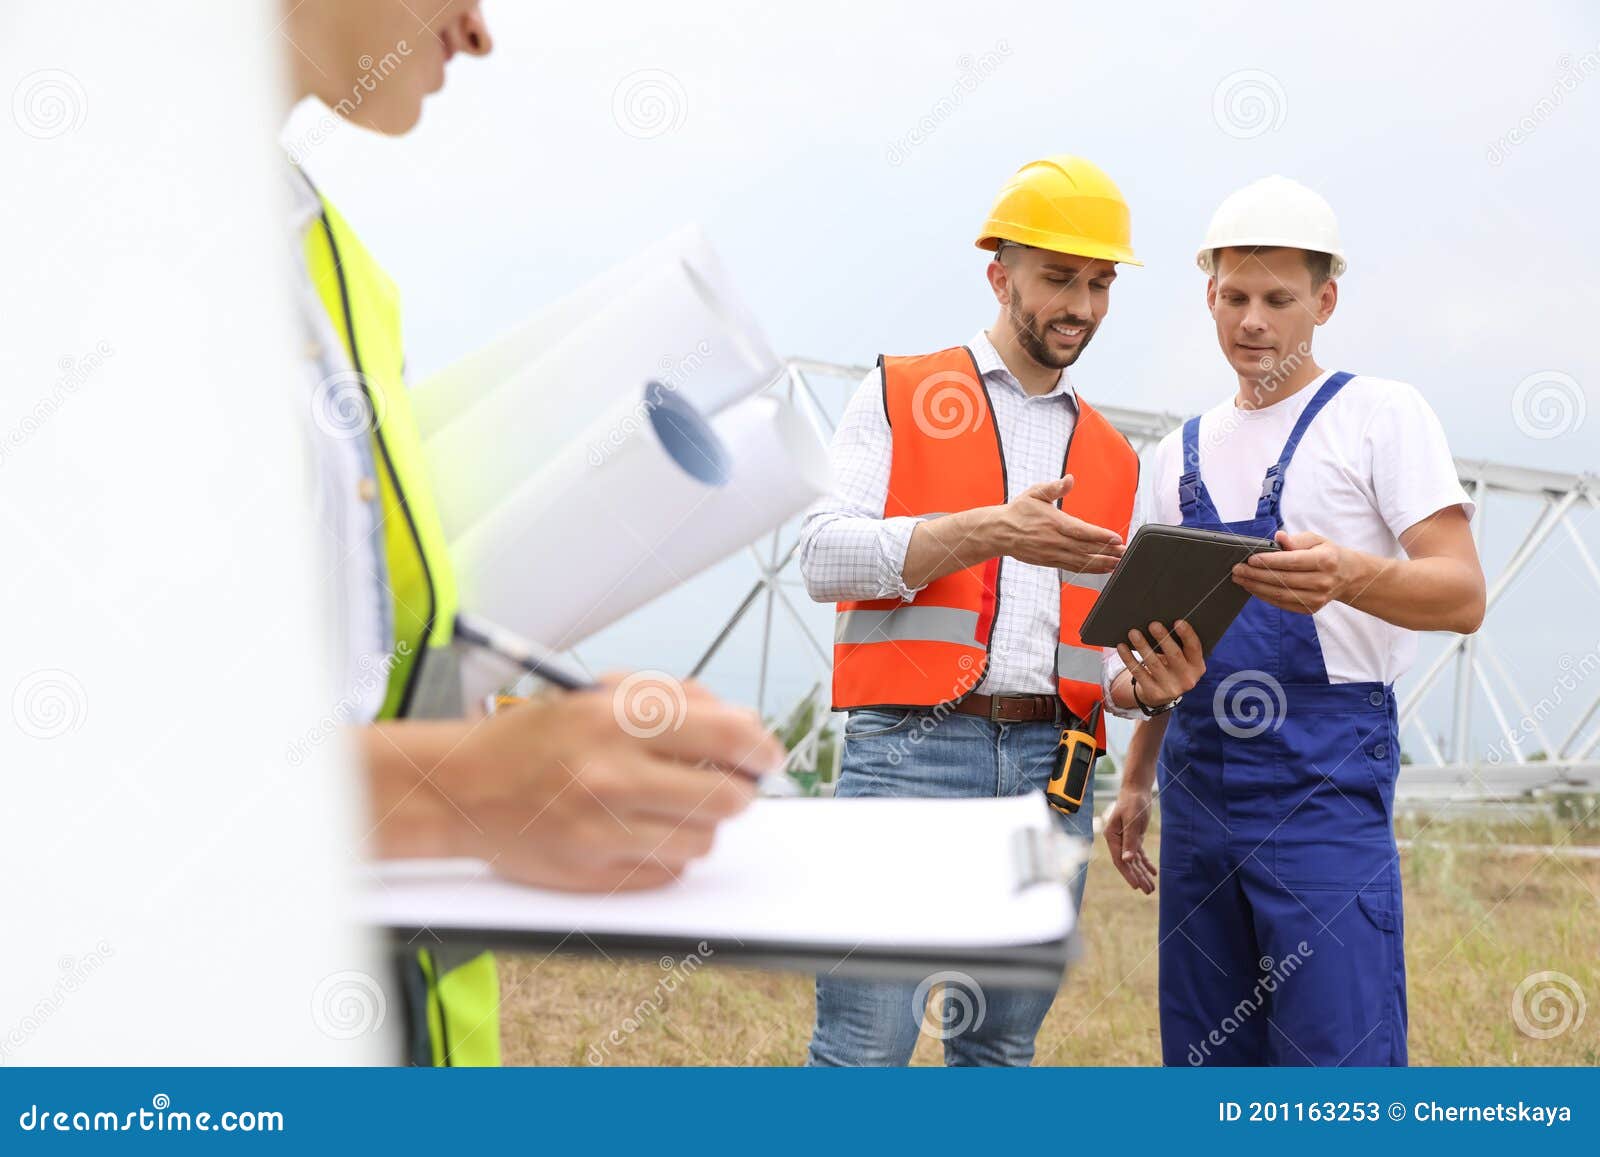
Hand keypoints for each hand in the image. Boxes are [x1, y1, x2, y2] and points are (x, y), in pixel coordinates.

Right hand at [429, 676, 780, 890]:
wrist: (460, 788)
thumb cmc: (535, 738)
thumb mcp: (599, 695)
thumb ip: (675, 700)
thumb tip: (745, 728)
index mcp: (616, 718)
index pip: (726, 736)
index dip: (761, 748)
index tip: (767, 755)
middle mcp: (611, 773)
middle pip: (726, 797)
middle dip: (739, 791)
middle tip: (730, 785)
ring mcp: (602, 829)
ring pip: (703, 840)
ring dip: (701, 824)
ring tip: (672, 807)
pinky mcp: (592, 874)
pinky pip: (669, 872)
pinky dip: (669, 855)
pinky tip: (644, 832)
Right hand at [988, 474, 1124, 573]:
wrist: (999, 532)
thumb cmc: (1018, 511)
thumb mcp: (1035, 493)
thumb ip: (1054, 487)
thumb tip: (1069, 480)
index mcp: (1054, 522)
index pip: (1081, 530)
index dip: (1100, 536)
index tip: (1116, 538)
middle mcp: (1054, 540)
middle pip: (1085, 548)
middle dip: (1107, 551)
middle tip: (1124, 552)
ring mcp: (1052, 553)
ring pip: (1081, 561)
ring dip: (1101, 563)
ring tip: (1118, 563)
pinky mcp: (1050, 562)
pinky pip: (1073, 567)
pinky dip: (1089, 569)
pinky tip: (1102, 569)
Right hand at [1102, 787, 1156, 892]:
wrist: (1137, 789)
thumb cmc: (1132, 802)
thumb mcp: (1132, 821)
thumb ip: (1130, 840)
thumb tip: (1127, 861)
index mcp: (1112, 837)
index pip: (1119, 860)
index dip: (1128, 874)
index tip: (1136, 886)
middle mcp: (1116, 840)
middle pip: (1127, 863)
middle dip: (1138, 877)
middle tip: (1148, 891)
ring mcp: (1125, 839)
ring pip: (1134, 860)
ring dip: (1143, 873)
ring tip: (1152, 887)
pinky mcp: (1134, 836)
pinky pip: (1139, 853)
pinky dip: (1146, 863)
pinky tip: (1153, 872)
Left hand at [1114, 619, 1204, 705]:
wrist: (1162, 696)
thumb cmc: (1173, 667)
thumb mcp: (1183, 660)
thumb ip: (1179, 646)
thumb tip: (1161, 623)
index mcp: (1197, 666)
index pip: (1194, 648)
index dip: (1187, 634)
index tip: (1177, 621)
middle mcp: (1187, 679)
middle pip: (1174, 655)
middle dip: (1163, 638)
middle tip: (1153, 624)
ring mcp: (1170, 688)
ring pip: (1153, 663)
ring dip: (1142, 646)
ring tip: (1133, 633)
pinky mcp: (1153, 692)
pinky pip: (1138, 672)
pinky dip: (1129, 658)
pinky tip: (1122, 647)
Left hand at [1231, 530, 1353, 613]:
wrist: (1346, 575)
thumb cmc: (1326, 554)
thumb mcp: (1316, 540)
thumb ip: (1296, 539)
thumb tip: (1279, 538)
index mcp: (1325, 561)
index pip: (1292, 561)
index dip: (1269, 561)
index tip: (1250, 559)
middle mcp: (1322, 581)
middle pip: (1283, 579)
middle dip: (1256, 575)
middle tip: (1237, 569)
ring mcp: (1317, 598)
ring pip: (1280, 594)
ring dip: (1256, 587)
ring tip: (1240, 579)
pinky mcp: (1310, 609)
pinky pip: (1282, 603)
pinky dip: (1264, 596)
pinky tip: (1252, 588)